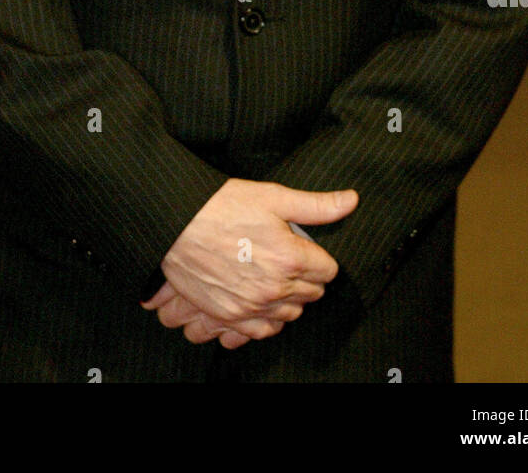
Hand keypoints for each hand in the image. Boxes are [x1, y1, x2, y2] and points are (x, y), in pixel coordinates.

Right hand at [141, 178, 357, 339]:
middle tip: (288, 258)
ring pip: (290, 314)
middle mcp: (274, 288)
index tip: (305, 247)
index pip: (328, 270)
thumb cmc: (222, 206)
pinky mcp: (229, 316)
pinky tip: (260, 299)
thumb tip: (351, 201)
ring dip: (289, 298)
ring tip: (275, 277)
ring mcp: (251, 306)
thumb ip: (316, 205)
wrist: (176, 224)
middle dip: (306, 276)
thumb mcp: (272, 197)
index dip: (319, 256)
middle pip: (312, 294)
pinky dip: (266, 318)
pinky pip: (263, 331)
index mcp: (290, 257)